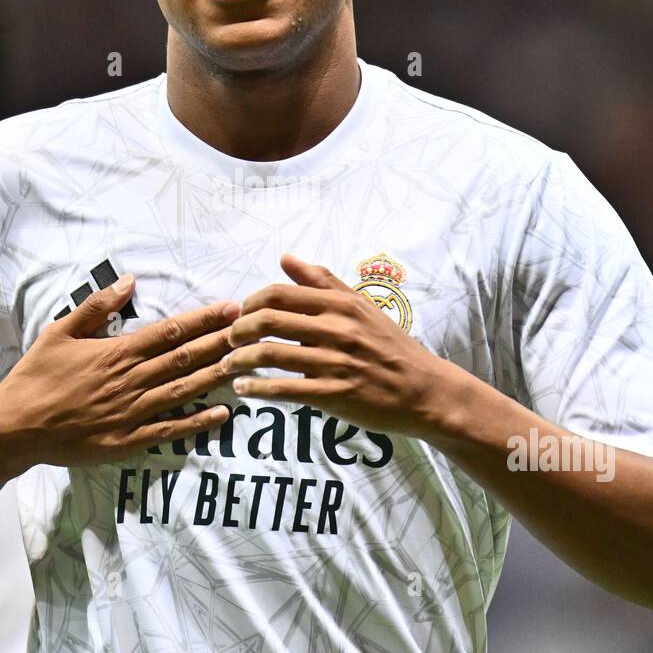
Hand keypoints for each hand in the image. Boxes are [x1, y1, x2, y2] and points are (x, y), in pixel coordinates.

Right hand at [0, 275, 240, 467]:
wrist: (14, 428)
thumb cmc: (35, 376)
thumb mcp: (60, 331)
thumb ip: (97, 307)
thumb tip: (130, 281)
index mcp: (116, 353)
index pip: (170, 331)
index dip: (204, 320)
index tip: (232, 308)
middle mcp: (130, 381)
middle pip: (185, 358)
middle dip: (222, 342)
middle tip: (255, 330)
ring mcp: (131, 413)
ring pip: (183, 392)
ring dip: (217, 376)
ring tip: (248, 364)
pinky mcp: (127, 442)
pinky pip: (169, 431)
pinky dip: (197, 423)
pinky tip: (223, 414)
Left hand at [223, 253, 460, 441]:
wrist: (424, 389)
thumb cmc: (389, 346)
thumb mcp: (360, 306)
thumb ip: (321, 282)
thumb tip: (285, 257)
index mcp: (339, 304)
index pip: (278, 293)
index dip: (249, 303)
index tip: (240, 315)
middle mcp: (336, 329)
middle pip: (267, 321)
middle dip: (237, 331)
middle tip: (228, 341)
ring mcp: (335, 362)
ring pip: (270, 355)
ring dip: (239, 361)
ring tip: (229, 366)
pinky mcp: (335, 395)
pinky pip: (284, 389)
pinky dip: (257, 389)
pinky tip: (245, 390)